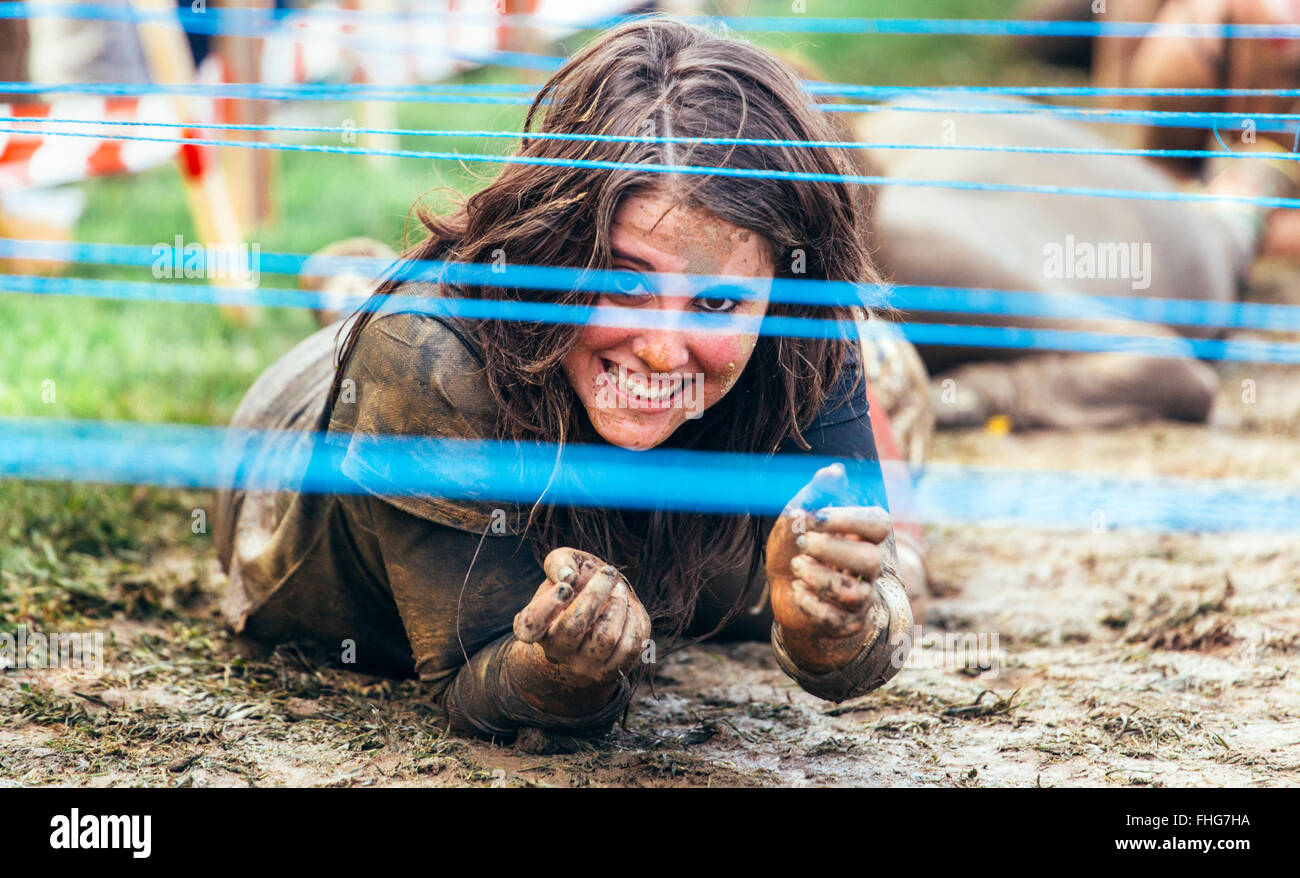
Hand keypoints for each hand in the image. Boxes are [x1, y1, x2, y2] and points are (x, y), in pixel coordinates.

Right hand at [512, 548, 651, 684]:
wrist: (595, 620)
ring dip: (618, 605)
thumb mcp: (563, 568)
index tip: (566, 586)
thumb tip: (567, 574)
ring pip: (605, 638)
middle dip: (596, 592)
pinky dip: (632, 621)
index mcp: (535, 627)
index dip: (548, 605)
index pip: (531, 625)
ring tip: (618, 590)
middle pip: (574, 625)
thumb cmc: (575, 588)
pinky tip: (626, 610)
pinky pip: (629, 647)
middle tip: (609, 570)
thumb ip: (558, 562)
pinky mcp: (610, 672)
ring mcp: (583, 666)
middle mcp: (555, 651)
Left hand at [767, 464, 892, 670]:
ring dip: (820, 578)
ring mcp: (861, 597)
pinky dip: (812, 604)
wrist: (783, 586)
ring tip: (797, 567)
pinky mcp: (847, 623)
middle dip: (832, 551)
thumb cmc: (795, 544)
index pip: (879, 524)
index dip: (850, 520)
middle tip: (802, 543)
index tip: (816, 516)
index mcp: (865, 535)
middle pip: (871, 561)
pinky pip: (837, 620)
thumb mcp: (798, 515)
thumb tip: (834, 471)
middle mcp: (870, 566)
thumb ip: (815, 494)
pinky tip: (796, 590)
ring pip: (855, 594)